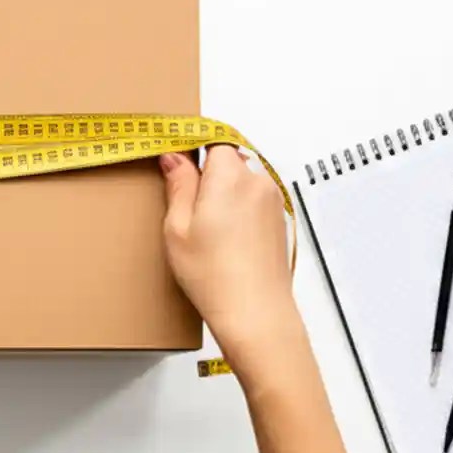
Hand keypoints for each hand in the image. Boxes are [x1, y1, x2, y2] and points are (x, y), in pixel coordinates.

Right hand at [158, 146, 295, 359]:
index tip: (175, 161)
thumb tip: (174, 158)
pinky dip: (237, 209)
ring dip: (222, 192)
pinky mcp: (278, 220)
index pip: (213, 139)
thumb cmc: (215, 276)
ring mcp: (272, 201)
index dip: (193, 147)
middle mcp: (257, 181)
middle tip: (184, 203)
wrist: (255, 313)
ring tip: (203, 227)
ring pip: (242, 179)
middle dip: (206, 172)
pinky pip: (253, 200)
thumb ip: (178, 185)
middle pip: (229, 158)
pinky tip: (222, 238)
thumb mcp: (178, 228)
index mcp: (230, 176)